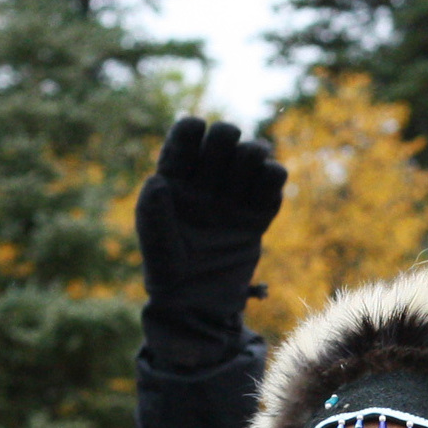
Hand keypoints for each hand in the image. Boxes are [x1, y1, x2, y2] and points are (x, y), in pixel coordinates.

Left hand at [134, 116, 285, 317]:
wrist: (197, 300)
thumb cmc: (167, 267)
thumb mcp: (152, 236)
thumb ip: (152, 206)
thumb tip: (160, 179)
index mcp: (174, 179)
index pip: (184, 140)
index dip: (192, 129)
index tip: (198, 127)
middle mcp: (203, 185)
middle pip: (220, 144)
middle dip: (227, 137)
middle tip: (233, 143)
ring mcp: (231, 201)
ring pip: (248, 161)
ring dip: (255, 152)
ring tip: (258, 158)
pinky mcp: (255, 219)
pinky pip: (270, 191)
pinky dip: (275, 179)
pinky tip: (272, 177)